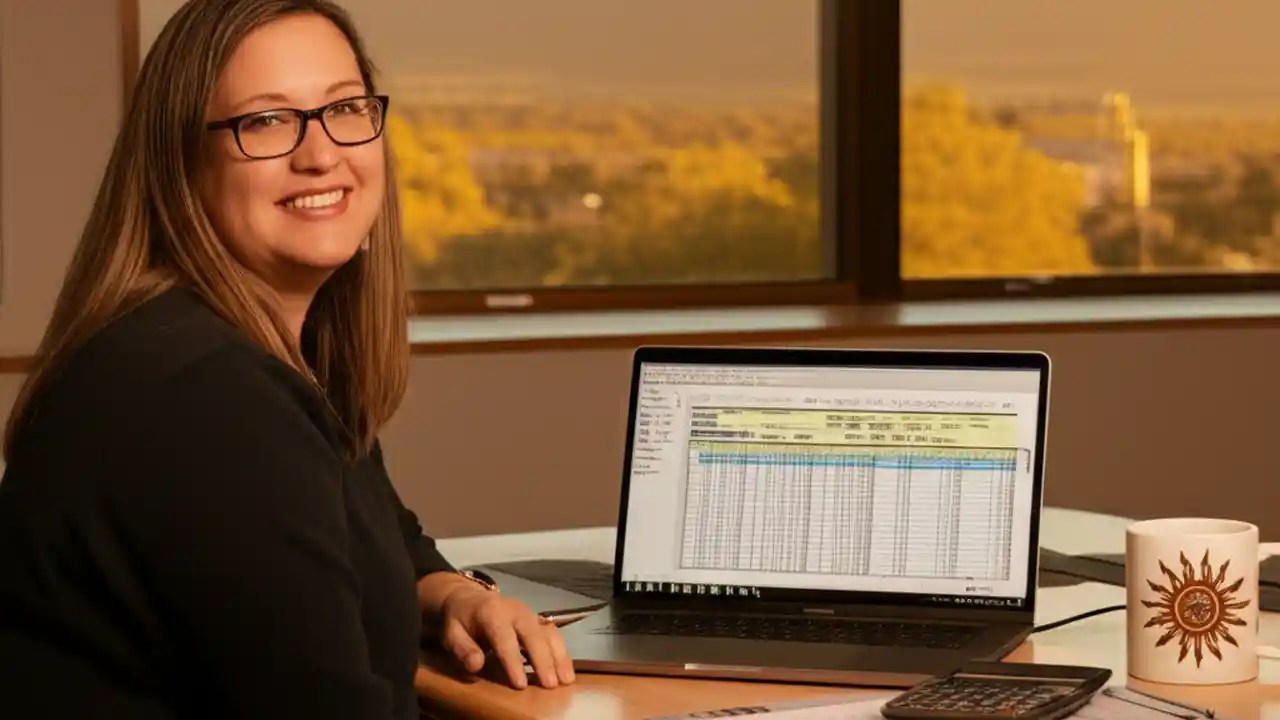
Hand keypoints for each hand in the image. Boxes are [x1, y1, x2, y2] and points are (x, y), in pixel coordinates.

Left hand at [437, 585, 575, 689]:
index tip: (520, 684)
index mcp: (491, 612)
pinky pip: (554, 634)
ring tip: (565, 680)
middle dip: (543, 660)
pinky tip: (566, 670)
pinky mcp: (537, 620)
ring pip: (548, 633)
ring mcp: (529, 613)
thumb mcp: (452, 634)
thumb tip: (476, 665)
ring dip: (559, 656)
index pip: (504, 638)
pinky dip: (562, 652)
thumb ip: (463, 649)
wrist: (469, 598)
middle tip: (549, 684)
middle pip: (533, 634)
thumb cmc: (460, 620)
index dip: (513, 661)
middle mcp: (515, 610)